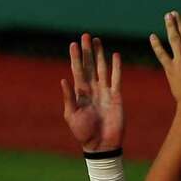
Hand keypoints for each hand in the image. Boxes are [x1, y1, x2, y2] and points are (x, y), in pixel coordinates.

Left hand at [61, 34, 124, 152]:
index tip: (73, 44)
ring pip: (102, 68)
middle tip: (86, 36)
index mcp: (79, 94)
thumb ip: (68, 98)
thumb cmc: (83, 133)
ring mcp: (104, 91)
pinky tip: (115, 55)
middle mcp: (92, 89)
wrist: (101, 145)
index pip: (77, 71)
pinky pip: (116, 78)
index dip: (75, 58)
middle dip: (87, 51)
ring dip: (100, 55)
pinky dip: (116, 67)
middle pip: (89, 66)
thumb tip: (63, 80)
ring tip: (97, 41)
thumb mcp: (72, 116)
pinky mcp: (116, 96)